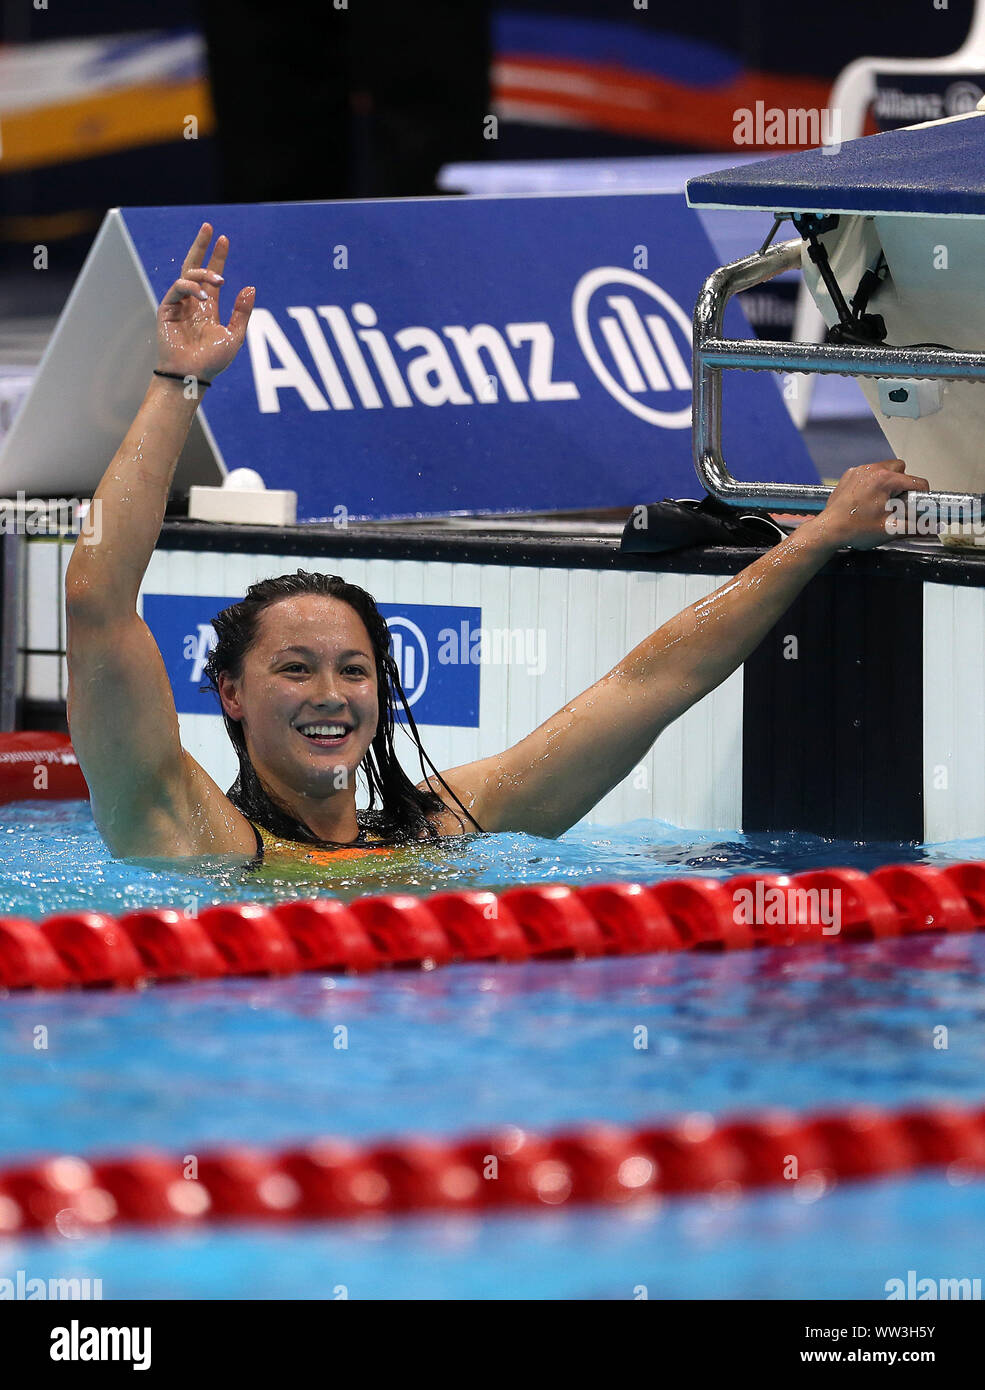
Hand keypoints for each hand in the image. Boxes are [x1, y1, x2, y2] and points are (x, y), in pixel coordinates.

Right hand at [155, 223, 254, 383]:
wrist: (193, 375)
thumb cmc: (212, 361)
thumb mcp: (234, 335)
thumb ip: (242, 312)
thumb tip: (250, 287)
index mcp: (208, 308)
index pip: (212, 276)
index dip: (217, 257)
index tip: (224, 239)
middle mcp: (193, 303)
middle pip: (195, 266)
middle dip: (202, 246)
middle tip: (209, 227)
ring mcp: (179, 304)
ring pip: (187, 274)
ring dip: (204, 272)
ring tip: (220, 279)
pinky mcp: (168, 308)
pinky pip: (178, 288)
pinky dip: (191, 287)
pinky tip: (203, 295)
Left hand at [811, 459, 929, 550]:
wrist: (828, 530)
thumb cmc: (856, 529)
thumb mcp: (891, 529)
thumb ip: (916, 526)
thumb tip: (934, 526)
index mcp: (886, 480)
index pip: (917, 482)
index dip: (922, 495)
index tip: (918, 505)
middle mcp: (872, 470)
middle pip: (901, 469)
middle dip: (903, 484)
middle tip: (897, 502)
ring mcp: (859, 471)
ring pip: (884, 468)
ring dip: (888, 482)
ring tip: (882, 501)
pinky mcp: (849, 475)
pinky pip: (869, 473)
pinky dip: (872, 482)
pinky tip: (867, 499)